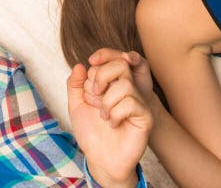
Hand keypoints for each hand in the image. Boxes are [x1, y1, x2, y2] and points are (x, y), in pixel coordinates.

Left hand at [68, 49, 152, 187]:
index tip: (87, 90)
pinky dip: (115, 114)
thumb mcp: (76, 104)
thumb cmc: (91, 132)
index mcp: (112, 83)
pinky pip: (131, 103)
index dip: (94, 71)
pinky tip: (113, 124)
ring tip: (103, 115)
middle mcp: (127, 89)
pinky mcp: (145, 117)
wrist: (99, 159)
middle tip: (95, 95)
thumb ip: (75, 84)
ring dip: (107, 101)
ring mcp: (138, 102)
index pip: (108, 60)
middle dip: (101, 77)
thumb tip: (80, 65)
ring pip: (125, 85)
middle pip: (120, 64)